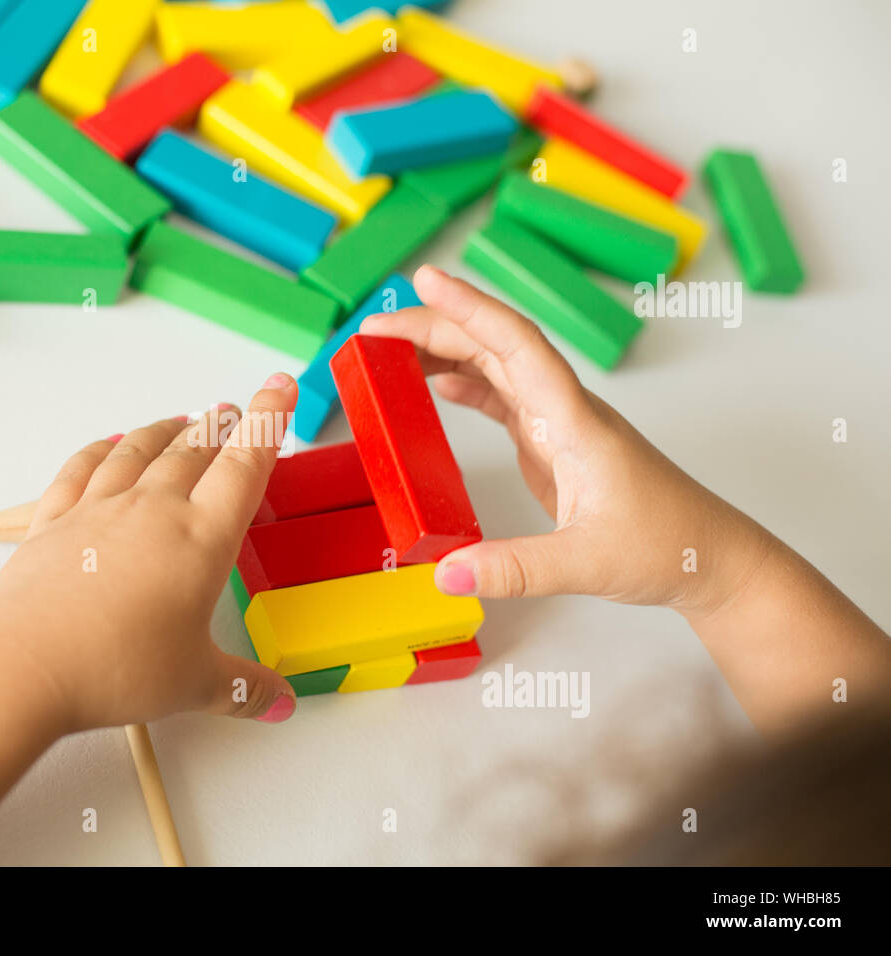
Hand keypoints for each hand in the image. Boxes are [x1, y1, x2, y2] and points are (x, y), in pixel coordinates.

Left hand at [0, 375, 299, 733]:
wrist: (24, 665)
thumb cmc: (117, 670)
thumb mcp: (195, 685)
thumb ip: (243, 689)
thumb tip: (281, 703)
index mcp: (201, 539)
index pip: (245, 465)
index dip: (267, 421)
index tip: (279, 386)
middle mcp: (152, 509)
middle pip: (193, 450)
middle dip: (219, 426)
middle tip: (232, 411)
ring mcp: (98, 510)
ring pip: (139, 450)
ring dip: (165, 430)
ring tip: (183, 420)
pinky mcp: (52, 522)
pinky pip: (81, 470)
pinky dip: (99, 450)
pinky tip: (107, 444)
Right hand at [360, 265, 773, 614]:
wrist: (711, 559)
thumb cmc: (669, 548)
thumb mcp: (587, 564)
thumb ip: (514, 569)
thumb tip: (445, 575)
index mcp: (576, 422)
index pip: (518, 345)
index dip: (469, 308)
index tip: (426, 280)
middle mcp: (566, 410)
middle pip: (495, 345)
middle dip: (434, 326)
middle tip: (374, 327)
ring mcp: (560, 424)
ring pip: (496, 366)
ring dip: (444, 350)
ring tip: (390, 348)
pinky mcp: (554, 444)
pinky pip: (502, 397)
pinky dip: (466, 384)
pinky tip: (437, 384)